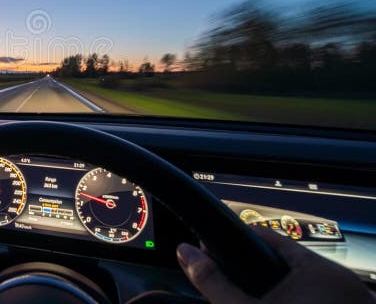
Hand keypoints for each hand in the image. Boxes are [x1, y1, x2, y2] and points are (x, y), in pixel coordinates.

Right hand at [177, 226, 374, 302]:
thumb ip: (214, 282)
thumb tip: (186, 253)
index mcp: (319, 270)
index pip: (270, 238)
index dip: (236, 242)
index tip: (212, 251)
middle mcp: (342, 283)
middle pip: (286, 263)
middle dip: (256, 272)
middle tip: (230, 285)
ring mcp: (350, 303)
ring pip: (302, 286)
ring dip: (276, 292)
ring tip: (249, 299)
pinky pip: (314, 300)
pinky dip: (294, 303)